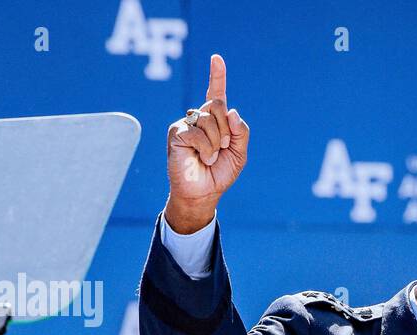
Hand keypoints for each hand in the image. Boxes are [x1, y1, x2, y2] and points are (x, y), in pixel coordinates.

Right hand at [165, 53, 249, 232]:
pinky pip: (197, 132)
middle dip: (226, 129)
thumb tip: (233, 112)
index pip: (215, 93)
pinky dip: (205, 149)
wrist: (203, 193)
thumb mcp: (239, 153)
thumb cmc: (219, 173)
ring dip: (216, 143)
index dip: (217, 75)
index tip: (216, 58)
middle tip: (222, 148)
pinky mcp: (176, 133)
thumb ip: (241, 132)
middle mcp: (199, 118)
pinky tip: (202, 158)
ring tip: (210, 157)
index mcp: (215, 121)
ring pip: (208, 119)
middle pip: (217, 105)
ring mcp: (186, 124)